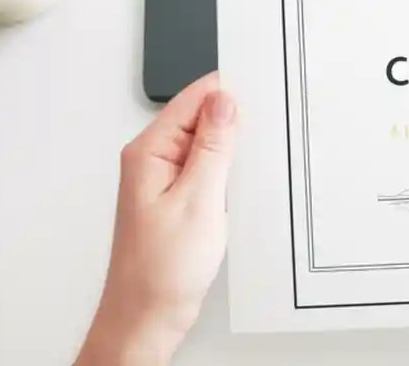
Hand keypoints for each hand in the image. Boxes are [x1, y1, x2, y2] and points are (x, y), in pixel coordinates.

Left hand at [76, 74, 237, 365]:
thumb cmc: (161, 270)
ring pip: (205, 144)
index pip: (192, 99)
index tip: (260, 92)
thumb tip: (224, 102)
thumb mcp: (198, 200)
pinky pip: (205, 169)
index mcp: (149, 152)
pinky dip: (225, 173)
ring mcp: (163, 180)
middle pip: (199, 118)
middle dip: (232, 122)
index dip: (227, 92)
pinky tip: (237, 189)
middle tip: (256, 141)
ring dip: (230, 150)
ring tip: (245, 172)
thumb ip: (213, 146)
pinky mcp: (176, 198)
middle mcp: (152, 160)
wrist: (148, 316)